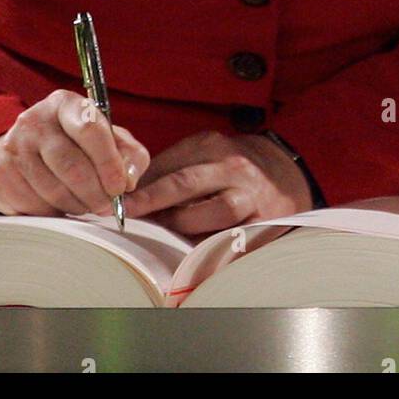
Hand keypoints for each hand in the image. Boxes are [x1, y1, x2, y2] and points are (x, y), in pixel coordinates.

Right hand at [0, 89, 149, 216]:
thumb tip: (130, 180)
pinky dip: (55, 212)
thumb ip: (128, 153)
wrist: (21, 152)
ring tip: (86, 205)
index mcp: (65, 104)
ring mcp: (14, 146)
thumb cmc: (74, 145)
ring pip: (55, 190)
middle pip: (72, 165)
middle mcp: (35, 119)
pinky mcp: (2, 174)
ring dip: (78, 206)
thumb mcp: (105, 138)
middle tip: (107, 207)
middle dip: (96, 193)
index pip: (90, 129)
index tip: (121, 187)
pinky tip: (62, 205)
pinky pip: (36, 205)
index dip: (109, 163)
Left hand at [120, 129, 312, 234]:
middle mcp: (232, 168)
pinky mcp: (262, 223)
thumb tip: (130, 189)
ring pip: (214, 212)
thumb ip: (171, 168)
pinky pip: (233, 237)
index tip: (114, 199)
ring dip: (183, 224)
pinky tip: (192, 251)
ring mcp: (249, 196)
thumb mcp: (204, 153)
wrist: (285, 174)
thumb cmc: (231, 167)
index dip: (141, 185)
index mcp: (213, 146)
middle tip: (124, 214)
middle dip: (151, 201)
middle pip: (186, 183)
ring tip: (164, 233)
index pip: (170, 164)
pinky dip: (210, 246)